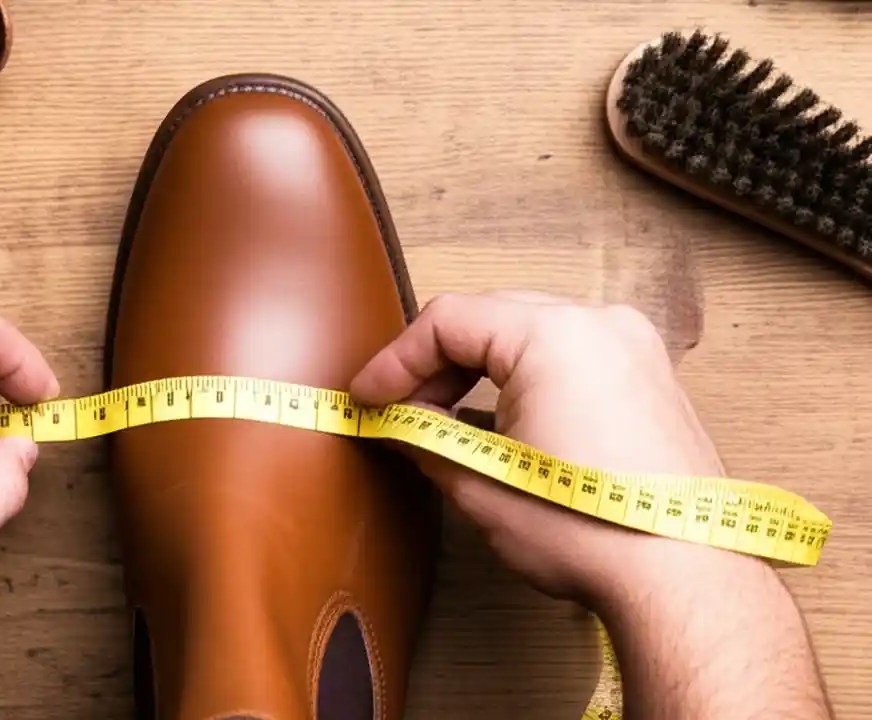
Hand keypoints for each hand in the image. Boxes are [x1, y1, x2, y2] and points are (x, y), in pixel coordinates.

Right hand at [350, 291, 730, 603]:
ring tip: (442, 421)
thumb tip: (398, 426)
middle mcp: (599, 324)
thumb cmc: (594, 531)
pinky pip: (568, 355)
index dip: (394, 360)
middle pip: (487, 318)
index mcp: (554, 335)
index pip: (447, 321)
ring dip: (476, 371)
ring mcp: (631, 347)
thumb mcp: (482, 484)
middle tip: (397, 410)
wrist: (685, 577)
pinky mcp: (648, 376)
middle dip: (433, 364)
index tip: (368, 397)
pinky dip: (523, 379)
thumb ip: (427, 439)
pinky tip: (497, 422)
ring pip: (527, 334)